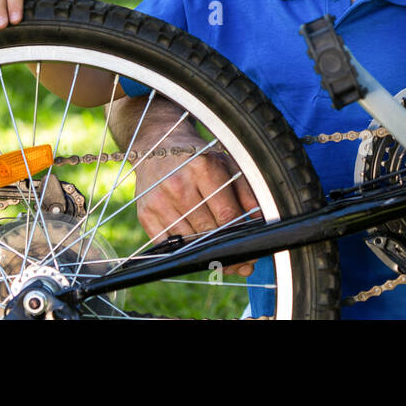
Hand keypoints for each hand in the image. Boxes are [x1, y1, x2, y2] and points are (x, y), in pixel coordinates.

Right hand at [130, 132, 261, 276]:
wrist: (158, 145)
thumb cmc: (197, 156)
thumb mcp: (226, 164)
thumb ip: (246, 191)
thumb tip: (260, 219)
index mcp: (203, 168)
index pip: (226, 214)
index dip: (240, 234)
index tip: (249, 246)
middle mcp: (178, 184)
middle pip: (208, 230)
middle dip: (225, 245)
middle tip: (241, 260)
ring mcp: (159, 200)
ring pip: (189, 241)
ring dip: (205, 250)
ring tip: (219, 252)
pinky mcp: (145, 213)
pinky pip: (168, 244)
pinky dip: (183, 250)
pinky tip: (195, 248)